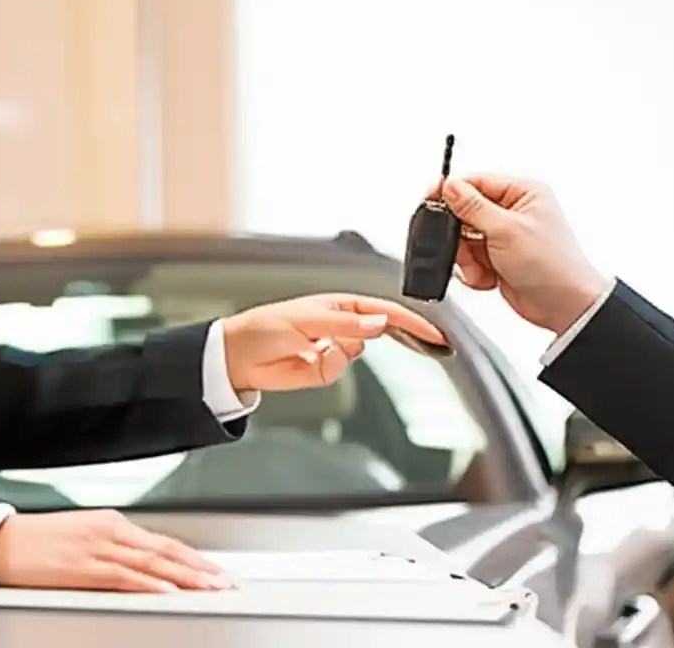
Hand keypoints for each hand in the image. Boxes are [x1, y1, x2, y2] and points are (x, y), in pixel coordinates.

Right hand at [0, 510, 233, 591]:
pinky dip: (149, 584)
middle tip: (226, 582)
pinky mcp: (84, 566)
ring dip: (185, 577)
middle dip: (200, 568)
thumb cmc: (36, 543)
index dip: (193, 558)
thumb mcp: (83, 538)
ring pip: (152, 563)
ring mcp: (98, 547)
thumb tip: (142, 568)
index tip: (215, 571)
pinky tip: (168, 591)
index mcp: (112, 523)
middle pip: (166, 551)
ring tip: (209, 588)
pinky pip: (124, 576)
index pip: (163, 542)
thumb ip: (113, 550)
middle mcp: (110, 531)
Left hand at [221, 293, 444, 391]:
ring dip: (341, 350)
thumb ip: (344, 323)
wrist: (238, 357)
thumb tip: (379, 324)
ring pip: (358, 352)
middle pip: (383, 330)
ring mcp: (335, 347)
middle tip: (430, 345)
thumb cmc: (264, 327)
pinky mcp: (326, 369)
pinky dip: (327, 366)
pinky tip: (306, 359)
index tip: (434, 332)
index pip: (384, 310)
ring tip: (312, 345)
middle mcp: (343, 324)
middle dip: (403, 337)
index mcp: (340, 303)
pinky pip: (340, 369)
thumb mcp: (305, 320)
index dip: (411, 320)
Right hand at [432, 176, 607, 333]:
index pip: (477, 183)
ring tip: (483, 268)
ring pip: (465, 240)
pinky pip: (472, 260)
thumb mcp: (506, 230)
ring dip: (469, 258)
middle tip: (467, 249)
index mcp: (523, 193)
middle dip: (462, 236)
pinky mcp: (500, 259)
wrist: (565, 307)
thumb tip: (450, 187)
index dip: (453, 193)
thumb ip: (473, 207)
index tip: (433, 201)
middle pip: (466, 213)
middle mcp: (515, 212)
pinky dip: (475, 271)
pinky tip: (489, 278)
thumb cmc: (552, 265)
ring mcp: (506, 237)